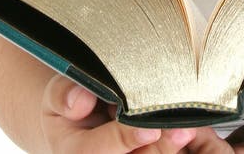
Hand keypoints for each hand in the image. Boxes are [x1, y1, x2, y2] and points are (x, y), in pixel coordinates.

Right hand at [41, 75, 197, 153]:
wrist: (74, 118)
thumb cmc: (68, 106)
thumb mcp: (57, 94)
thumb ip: (64, 94)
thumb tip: (80, 101)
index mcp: (72, 150)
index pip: (95, 150)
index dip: (125, 139)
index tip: (150, 127)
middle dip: (158, 148)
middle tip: (181, 131)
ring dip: (168, 147)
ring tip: (186, 129)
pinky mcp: (137, 153)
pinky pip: (152, 151)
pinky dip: (170, 145)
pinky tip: (184, 131)